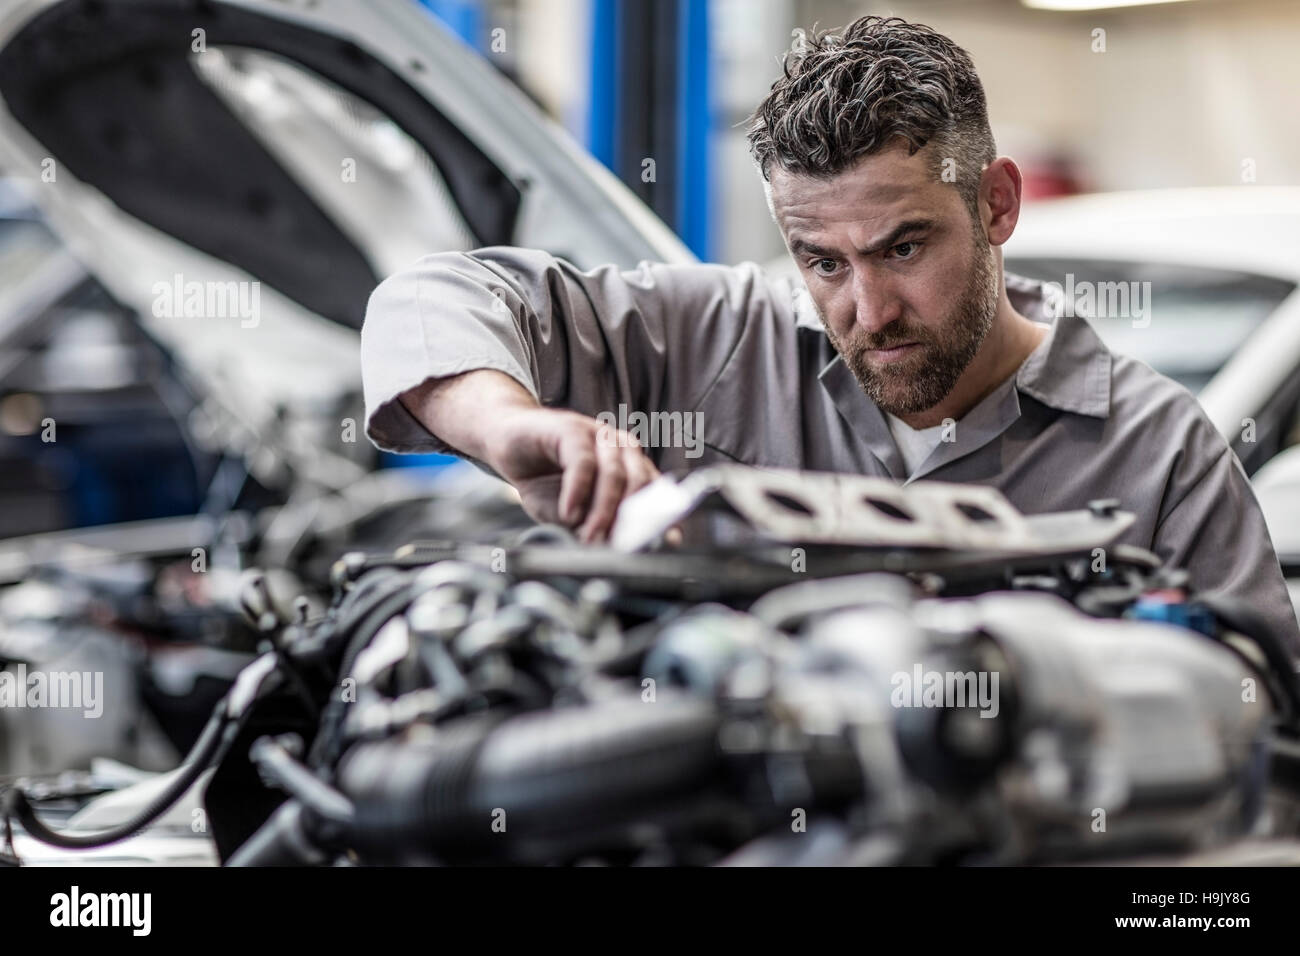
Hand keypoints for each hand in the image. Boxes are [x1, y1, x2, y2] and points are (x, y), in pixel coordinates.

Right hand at [487, 407, 660, 541]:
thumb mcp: (571, 514)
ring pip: (615, 474)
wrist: (505, 443)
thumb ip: (591, 527)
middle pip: (639, 484)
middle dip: (628, 521)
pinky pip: (582, 462)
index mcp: (630, 466)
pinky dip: (577, 492)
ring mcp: (598, 435)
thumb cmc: (542, 480)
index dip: (663, 517)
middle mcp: (621, 448)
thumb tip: (611, 549)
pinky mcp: (571, 428)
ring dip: (603, 512)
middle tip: (614, 550)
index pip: (655, 492)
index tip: (666, 542)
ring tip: (589, 537)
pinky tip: (569, 513)